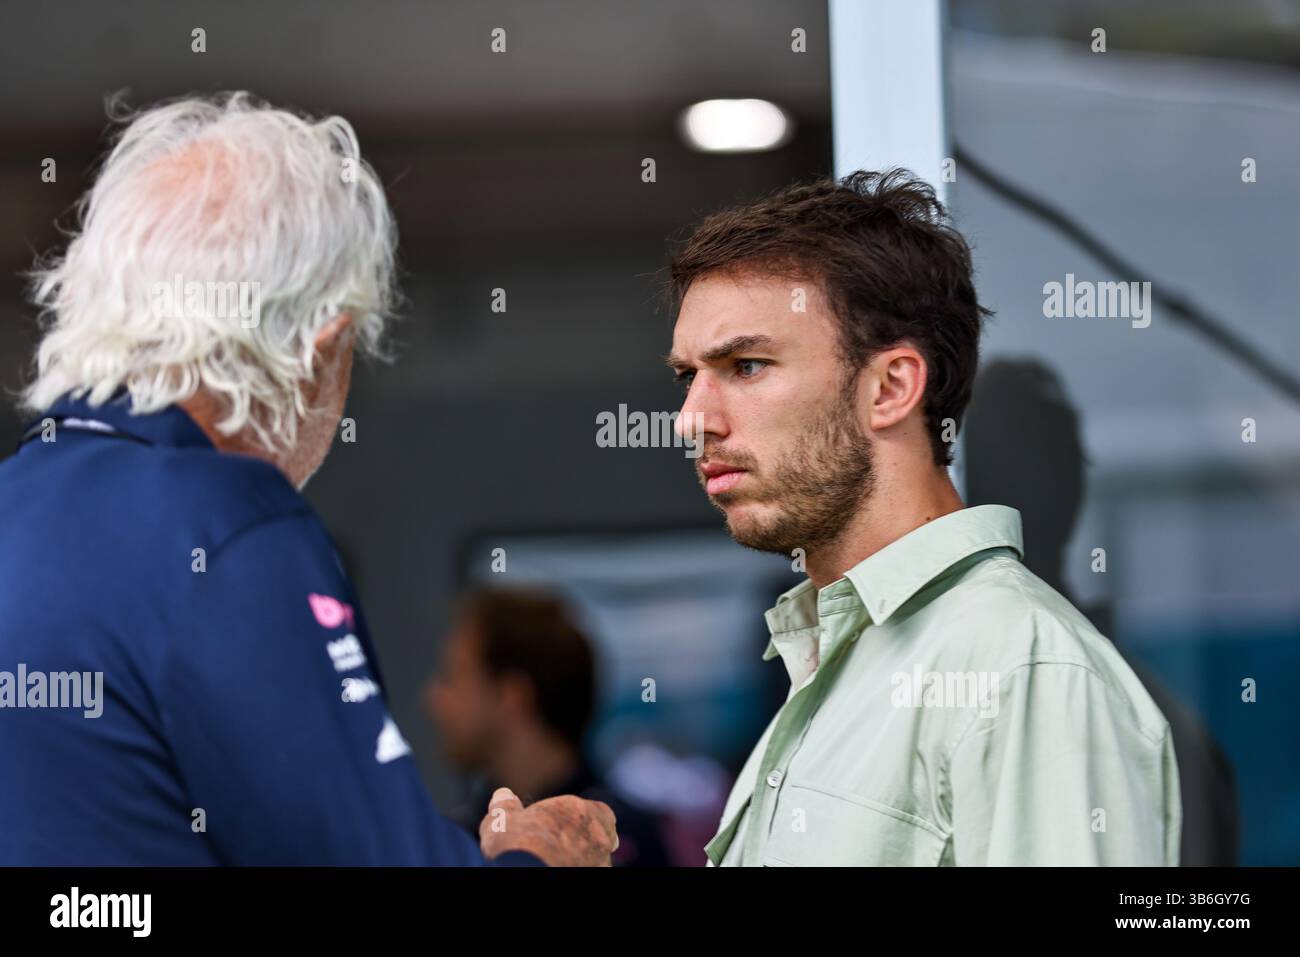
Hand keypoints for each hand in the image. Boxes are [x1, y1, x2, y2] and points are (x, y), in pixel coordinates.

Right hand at [479, 787, 617, 865]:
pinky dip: (581, 871)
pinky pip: (592, 872)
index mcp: (579, 810)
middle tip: (567, 848)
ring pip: (600, 859)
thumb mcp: (502, 820)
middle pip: (604, 837)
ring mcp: (600, 862)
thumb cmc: (518, 845)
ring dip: (586, 860)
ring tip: (561, 863)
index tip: (572, 825)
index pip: (600, 811)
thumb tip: (502, 795)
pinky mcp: (598, 878)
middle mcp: (597, 835)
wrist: (528, 873)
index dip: (587, 818)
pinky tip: (563, 872)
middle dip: (589, 841)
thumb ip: (506, 806)